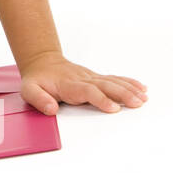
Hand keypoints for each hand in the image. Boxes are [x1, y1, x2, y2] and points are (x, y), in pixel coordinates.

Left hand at [18, 51, 147, 115]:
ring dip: (129, 89)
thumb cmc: (37, 80)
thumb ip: (39, 100)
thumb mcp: (28, 90)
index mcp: (69, 85)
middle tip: (138, 103)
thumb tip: (51, 109)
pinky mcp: (96, 78)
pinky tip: (142, 87)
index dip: (101, 99)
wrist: (43, 63)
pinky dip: (129, 82)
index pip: (88, 91)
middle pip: (106, 85)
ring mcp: (91, 77)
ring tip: (144, 98)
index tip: (113, 108)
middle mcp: (83, 79)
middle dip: (122, 94)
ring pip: (113, 82)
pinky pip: (114, 79)